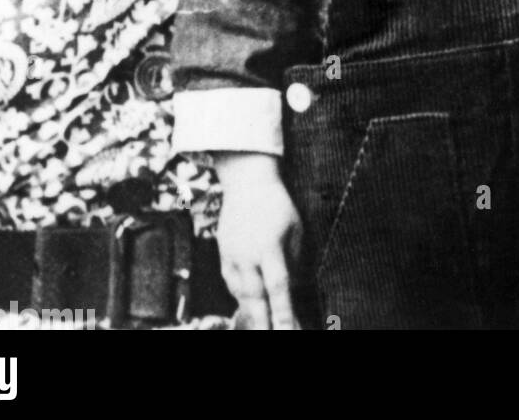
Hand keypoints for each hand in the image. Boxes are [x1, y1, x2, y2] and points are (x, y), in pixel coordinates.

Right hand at [214, 152, 301, 329]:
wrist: (247, 183)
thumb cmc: (278, 204)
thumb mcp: (295, 228)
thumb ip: (294, 260)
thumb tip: (292, 289)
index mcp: (269, 247)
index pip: (277, 287)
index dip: (283, 312)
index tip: (289, 330)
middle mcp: (247, 255)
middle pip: (254, 298)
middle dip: (262, 323)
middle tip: (271, 336)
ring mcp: (231, 256)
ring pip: (240, 294)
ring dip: (252, 314)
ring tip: (264, 325)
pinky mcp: (222, 255)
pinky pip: (231, 284)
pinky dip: (241, 297)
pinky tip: (251, 306)